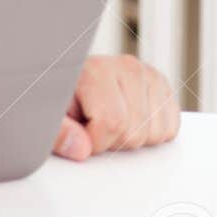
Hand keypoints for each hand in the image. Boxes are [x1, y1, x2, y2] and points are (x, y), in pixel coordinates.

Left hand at [53, 54, 179, 160]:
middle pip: (134, 133)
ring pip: (154, 134)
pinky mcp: (161, 86)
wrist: (66, 79)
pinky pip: (169, 129)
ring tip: (106, 119)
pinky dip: (150, 134)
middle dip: (111, 141)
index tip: (79, 134)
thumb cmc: (56, 98)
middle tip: (91, 125)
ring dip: (130, 138)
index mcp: (96, 70)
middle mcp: (126, 67)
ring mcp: (147, 75)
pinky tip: (126, 120)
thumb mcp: (46, 115)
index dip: (94, 142)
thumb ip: (58, 132)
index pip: (112, 123)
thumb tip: (81, 148)